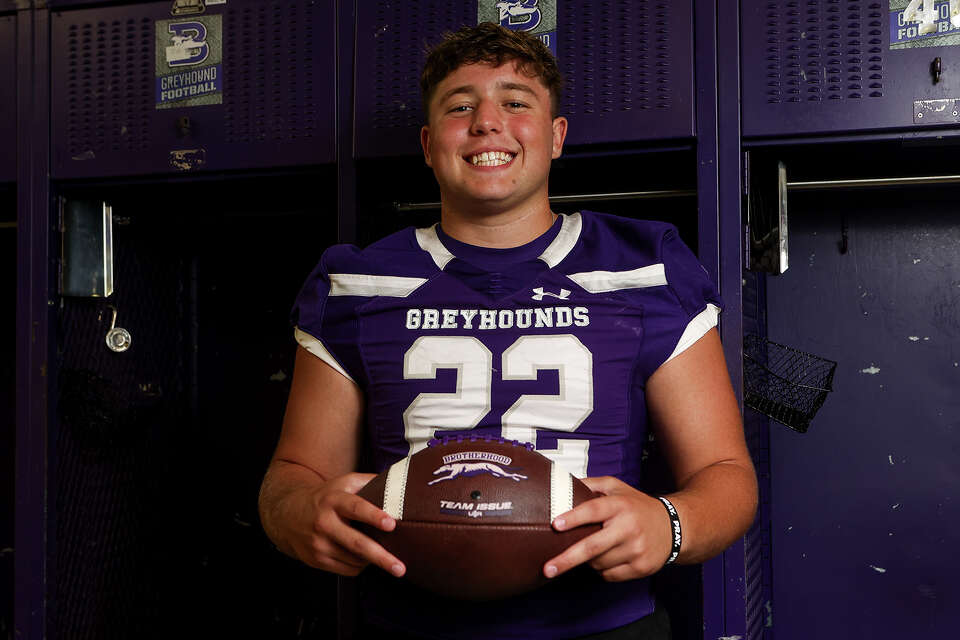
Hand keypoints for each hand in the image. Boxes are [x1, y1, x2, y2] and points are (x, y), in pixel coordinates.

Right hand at [282, 472, 405, 577]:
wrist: (287, 514)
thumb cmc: (325, 497)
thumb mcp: (343, 483)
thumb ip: (369, 481)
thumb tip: (397, 482)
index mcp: (333, 500)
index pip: (356, 508)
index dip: (374, 516)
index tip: (391, 524)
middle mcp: (325, 523)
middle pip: (357, 543)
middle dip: (381, 557)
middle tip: (400, 568)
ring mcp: (319, 544)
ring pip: (355, 560)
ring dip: (373, 561)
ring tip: (386, 557)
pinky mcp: (317, 560)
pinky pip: (347, 569)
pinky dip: (361, 566)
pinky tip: (364, 558)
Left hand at [543, 476, 672, 581]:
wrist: (674, 527)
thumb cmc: (638, 506)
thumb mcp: (617, 487)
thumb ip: (591, 484)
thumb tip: (562, 485)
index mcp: (620, 505)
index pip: (593, 510)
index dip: (573, 518)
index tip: (555, 524)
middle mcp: (629, 527)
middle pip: (593, 547)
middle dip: (567, 559)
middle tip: (547, 568)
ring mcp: (636, 549)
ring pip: (598, 563)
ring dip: (588, 560)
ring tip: (596, 548)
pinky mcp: (641, 567)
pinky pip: (609, 575)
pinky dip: (602, 570)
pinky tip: (609, 557)